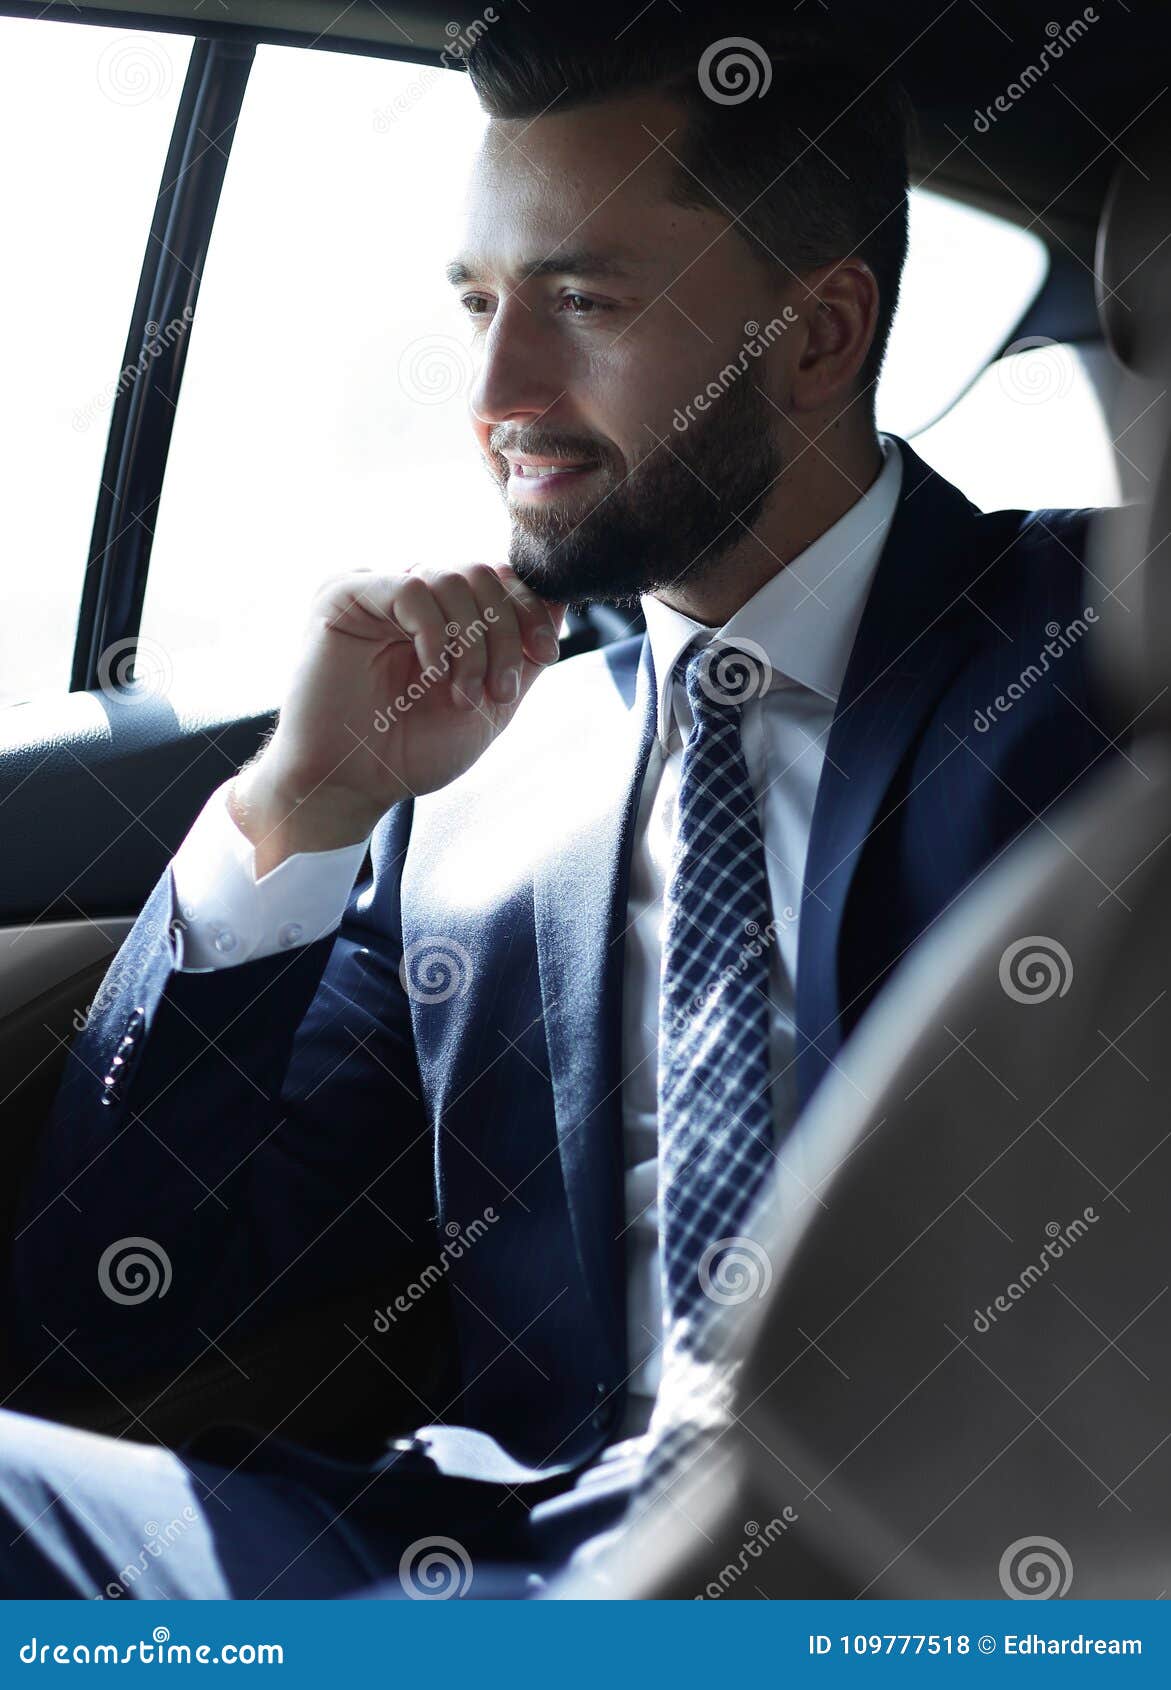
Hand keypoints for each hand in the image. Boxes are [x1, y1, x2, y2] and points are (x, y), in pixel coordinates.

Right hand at [229, 563, 563, 874]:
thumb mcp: (489, 702)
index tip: (546, 656)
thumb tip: (559, 600)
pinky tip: (433, 675)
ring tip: (464, 696)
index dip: (531, 610)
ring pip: (452, 579)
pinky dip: (434, 634)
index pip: (500, 578)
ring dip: (474, 643)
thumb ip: (521, 653)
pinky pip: (410, 590)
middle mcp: (411, 593)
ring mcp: (377, 591)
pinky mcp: (344, 596)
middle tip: (500, 691)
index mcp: (442, 613)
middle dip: (506, 633)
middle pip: (482, 573)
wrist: (353, 787)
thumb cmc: (411, 751)